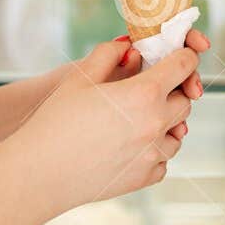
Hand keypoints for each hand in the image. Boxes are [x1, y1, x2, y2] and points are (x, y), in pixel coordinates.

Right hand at [21, 39, 199, 208]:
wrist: (39, 173)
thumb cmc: (55, 121)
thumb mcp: (79, 77)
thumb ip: (109, 53)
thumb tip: (129, 47)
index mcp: (144, 93)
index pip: (185, 66)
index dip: (184, 56)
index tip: (180, 56)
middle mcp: (156, 124)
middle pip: (185, 100)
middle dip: (173, 91)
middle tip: (151, 88)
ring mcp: (153, 154)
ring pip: (178, 132)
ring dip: (166, 122)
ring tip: (138, 118)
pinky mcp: (145, 177)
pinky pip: (163, 159)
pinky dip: (154, 150)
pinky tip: (132, 144)